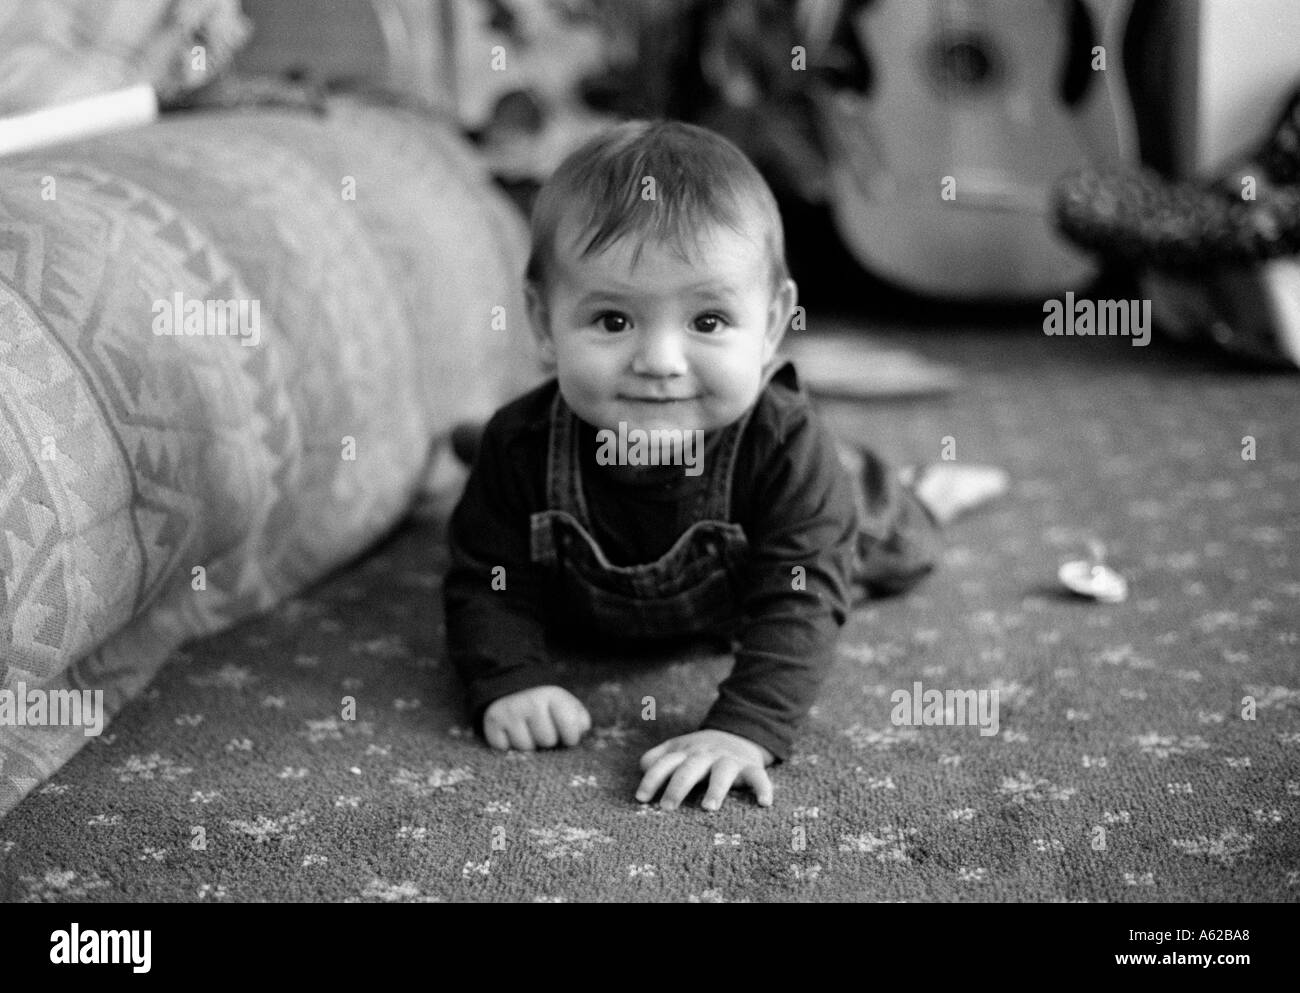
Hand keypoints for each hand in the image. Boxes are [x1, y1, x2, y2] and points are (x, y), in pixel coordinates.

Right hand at [483, 685, 590, 750]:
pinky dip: (508, 746)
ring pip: (526, 747)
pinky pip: (505, 749)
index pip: (570, 727)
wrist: (512, 692)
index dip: (570, 738)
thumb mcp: (566, 707)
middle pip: (547, 741)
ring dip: (528, 745)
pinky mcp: (493, 721)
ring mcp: (510, 710)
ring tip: (527, 732)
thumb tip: (582, 731)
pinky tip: (511, 733)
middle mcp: (531, 701)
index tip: (567, 736)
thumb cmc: (546, 708)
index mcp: (554, 696)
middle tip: (541, 730)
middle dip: (547, 741)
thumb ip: (579, 720)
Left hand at [636, 730, 774, 810]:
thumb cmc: (701, 751)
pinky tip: (764, 803)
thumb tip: (642, 767)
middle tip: (667, 807)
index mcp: (686, 752)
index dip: (652, 779)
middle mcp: (706, 755)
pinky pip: (759, 776)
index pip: (665, 763)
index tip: (641, 799)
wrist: (739, 732)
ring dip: (716, 788)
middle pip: (690, 768)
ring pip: (722, 772)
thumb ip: (658, 758)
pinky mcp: (751, 767)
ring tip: (709, 808)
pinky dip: (763, 788)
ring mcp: (729, 760)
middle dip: (678, 786)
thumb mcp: (678, 749)